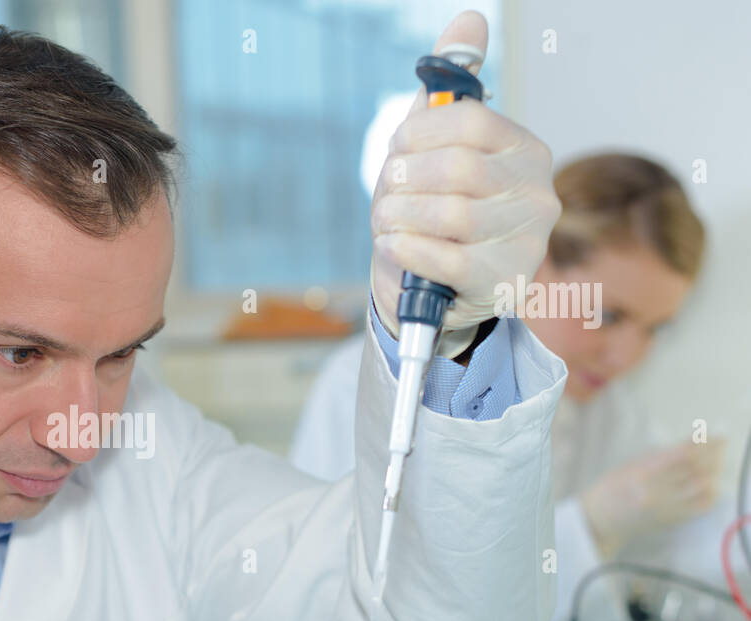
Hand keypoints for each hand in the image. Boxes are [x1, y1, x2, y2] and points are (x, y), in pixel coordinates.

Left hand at [369, 11, 560, 357]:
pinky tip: (394, 245)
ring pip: (449, 215)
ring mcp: (528, 241)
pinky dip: (406, 249)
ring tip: (388, 220)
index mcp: (525, 149)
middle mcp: (539, 193)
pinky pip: (444, 259)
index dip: (419, 133)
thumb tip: (468, 18)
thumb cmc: (434, 209)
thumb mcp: (436, 145)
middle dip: (405, 179)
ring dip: (399, 216)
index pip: (469, 122)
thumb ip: (452, 84)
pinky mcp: (503, 283)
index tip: (397, 148)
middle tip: (387, 190)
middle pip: (457, 169)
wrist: (435, 287)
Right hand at [580, 438, 724, 558]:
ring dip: (712, 472)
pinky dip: (710, 493)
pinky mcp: (672, 520)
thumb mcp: (629, 465)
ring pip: (703, 487)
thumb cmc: (609, 489)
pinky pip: (701, 506)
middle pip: (697, 470)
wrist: (598, 521)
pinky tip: (708, 484)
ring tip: (713, 463)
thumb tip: (690, 444)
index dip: (703, 444)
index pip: (683, 455)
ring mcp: (667, 507)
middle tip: (719, 445)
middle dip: (712, 454)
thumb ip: (659, 457)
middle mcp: (658, 491)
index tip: (714, 435)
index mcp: (643, 474)